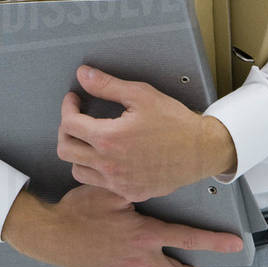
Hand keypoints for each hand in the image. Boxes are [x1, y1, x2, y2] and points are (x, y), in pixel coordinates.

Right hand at [0, 186, 242, 266]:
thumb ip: (135, 187)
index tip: (236, 246)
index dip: (215, 244)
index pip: (188, 241)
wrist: (50, 235)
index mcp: (144, 235)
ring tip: (165, 259)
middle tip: (191, 261)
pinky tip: (135, 261)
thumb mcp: (110, 192)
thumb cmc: (79, 210)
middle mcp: (139, 258)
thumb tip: (154, 177)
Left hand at [56, 65, 237, 200]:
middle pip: (65, 149)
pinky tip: (106, 156)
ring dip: (78, 152)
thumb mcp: (141, 95)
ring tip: (91, 138)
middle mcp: (109, 164)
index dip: (68, 107)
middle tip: (77, 118)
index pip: (69, 124)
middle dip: (66, 129)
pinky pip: (98, 184)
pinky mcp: (128, 192)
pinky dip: (96, 170)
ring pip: (77, 170)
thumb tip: (82, 75)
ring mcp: (118, 182)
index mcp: (108, 138)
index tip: (74, 99)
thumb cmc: (175, 122)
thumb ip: (107, 86)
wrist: (201, 150)